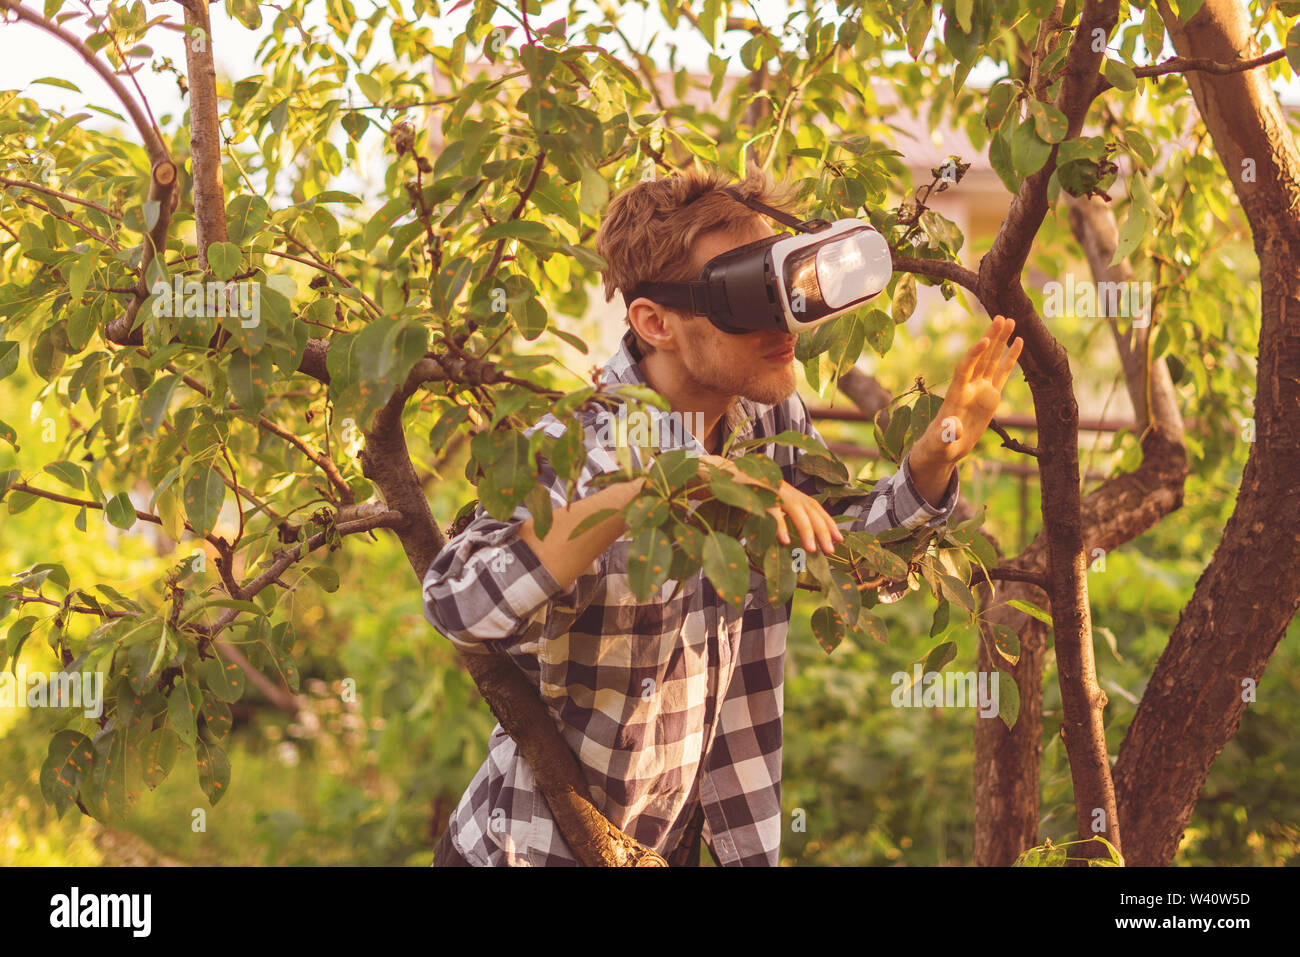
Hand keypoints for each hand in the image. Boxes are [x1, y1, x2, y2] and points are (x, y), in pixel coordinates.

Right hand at [697, 454, 843, 554]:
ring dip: (806, 529)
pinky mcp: (753, 490)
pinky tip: (784, 541)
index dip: (828, 521)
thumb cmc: (732, 491)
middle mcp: (780, 486)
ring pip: (795, 508)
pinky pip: (770, 508)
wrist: (709, 470)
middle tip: (831, 550)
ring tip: (812, 549)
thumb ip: (774, 514)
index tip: (840, 539)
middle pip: (810, 507)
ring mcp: (768, 487)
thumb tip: (787, 539)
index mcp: (784, 489)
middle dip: (823, 529)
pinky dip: (779, 524)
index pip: (813, 504)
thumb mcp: (759, 502)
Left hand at [914, 315, 1022, 468]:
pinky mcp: (991, 396)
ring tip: (1010, 320)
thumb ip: (946, 434)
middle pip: (980, 358)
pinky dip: (1010, 357)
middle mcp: (969, 387)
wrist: (945, 447)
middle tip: (1000, 318)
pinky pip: (1002, 373)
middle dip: (990, 338)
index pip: (965, 368)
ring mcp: (980, 389)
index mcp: (956, 395)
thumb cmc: (939, 445)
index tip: (984, 341)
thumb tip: (951, 427)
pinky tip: (1019, 341)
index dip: (973, 355)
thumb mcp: (941, 443)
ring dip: (1000, 341)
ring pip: (992, 360)